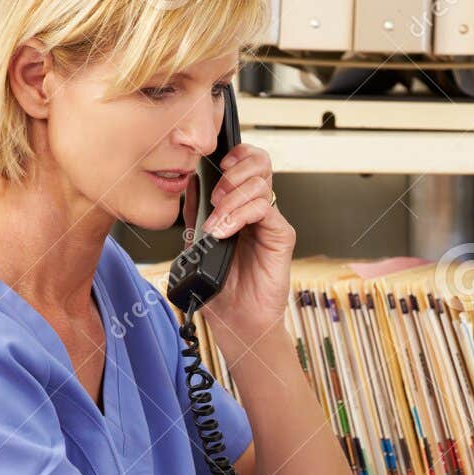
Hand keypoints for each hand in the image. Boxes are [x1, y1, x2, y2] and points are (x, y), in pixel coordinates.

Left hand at [195, 142, 293, 349]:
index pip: (246, 163)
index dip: (234, 155)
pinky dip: (240, 214)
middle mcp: (259, 209)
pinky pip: (264, 209)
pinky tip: (224, 230)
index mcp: (241, 205)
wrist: (236, 320)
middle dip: (235, 170)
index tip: (215, 165)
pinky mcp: (281, 236)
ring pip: (260, 183)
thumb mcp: (196, 243)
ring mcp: (271, 221)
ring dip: (232, 197)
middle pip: (260, 163)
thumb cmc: (220, 287)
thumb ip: (196, 212)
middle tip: (216, 195)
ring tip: (216, 221)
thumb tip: (192, 181)